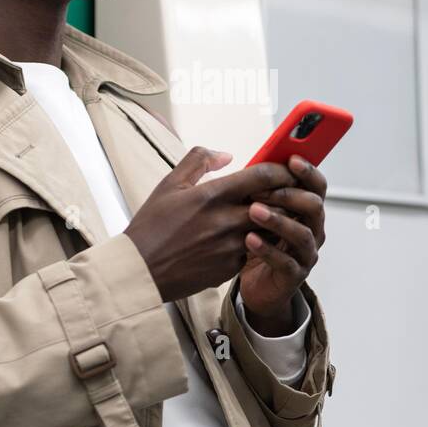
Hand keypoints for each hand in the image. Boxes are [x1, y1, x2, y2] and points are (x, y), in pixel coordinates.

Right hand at [123, 147, 299, 302]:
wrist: (140, 270)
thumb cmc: (152, 227)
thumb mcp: (170, 184)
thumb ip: (198, 160)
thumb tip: (226, 155)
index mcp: (211, 196)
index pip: (262, 176)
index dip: (281, 170)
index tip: (287, 169)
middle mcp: (225, 221)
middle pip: (275, 204)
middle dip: (285, 196)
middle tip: (287, 191)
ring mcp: (230, 247)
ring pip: (270, 230)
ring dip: (274, 221)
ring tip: (270, 214)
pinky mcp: (229, 268)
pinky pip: (253, 251)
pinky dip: (256, 243)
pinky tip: (247, 238)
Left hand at [238, 154, 326, 335]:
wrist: (257, 285)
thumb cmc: (256, 242)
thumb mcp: (254, 209)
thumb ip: (252, 185)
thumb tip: (237, 158)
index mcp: (305, 210)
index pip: (316, 185)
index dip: (307, 171)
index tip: (291, 160)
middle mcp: (311, 229)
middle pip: (314, 206)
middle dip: (288, 194)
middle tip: (260, 189)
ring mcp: (305, 253)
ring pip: (302, 234)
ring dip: (279, 220)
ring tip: (254, 211)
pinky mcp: (293, 275)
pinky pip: (286, 262)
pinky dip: (268, 250)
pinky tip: (249, 240)